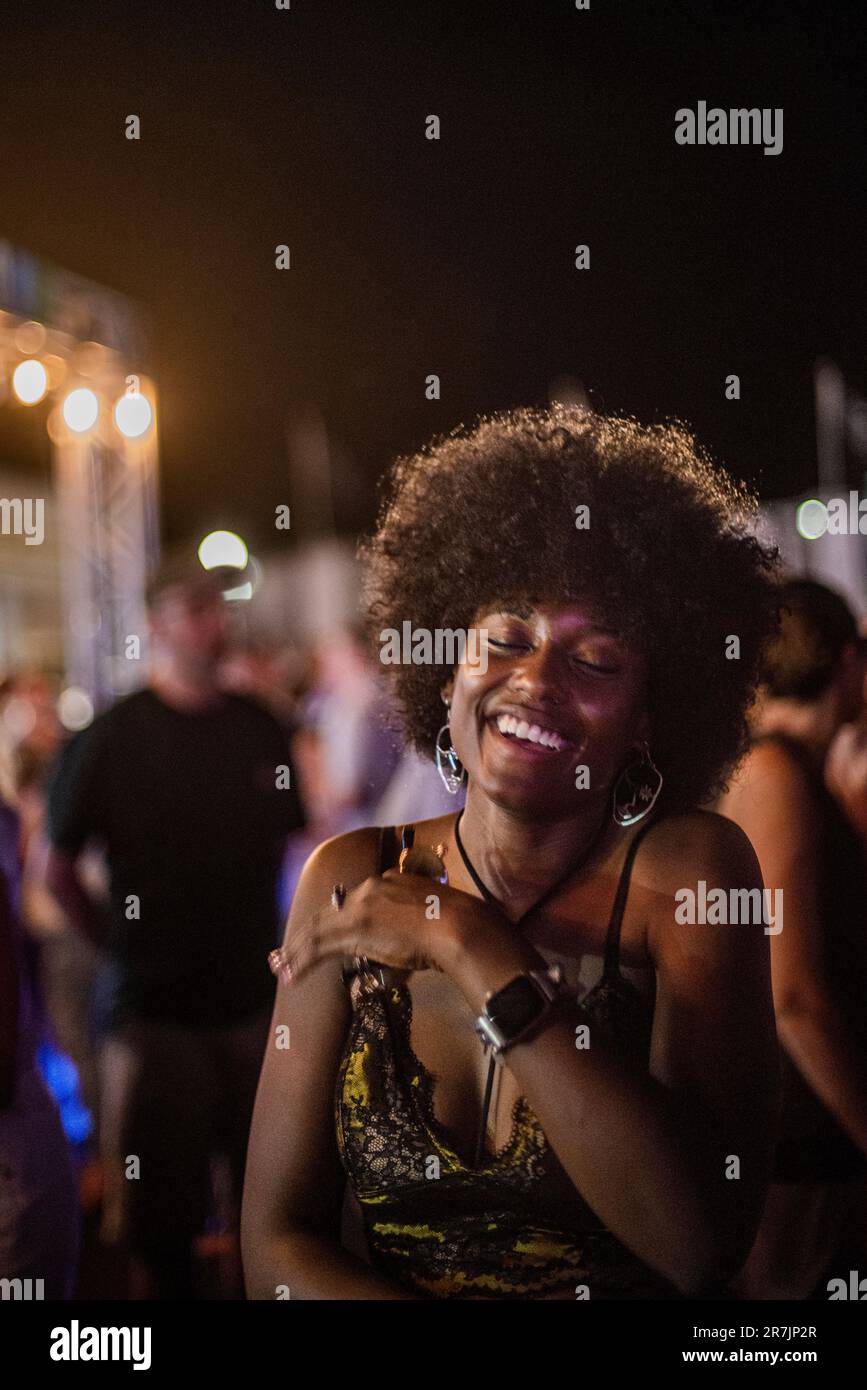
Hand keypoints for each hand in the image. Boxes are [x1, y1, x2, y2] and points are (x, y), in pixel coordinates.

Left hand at [275, 869, 497, 986]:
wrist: (460, 927)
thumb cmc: (459, 925)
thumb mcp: (435, 913)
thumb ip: (417, 919)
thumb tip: (413, 939)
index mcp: (390, 882)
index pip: (352, 902)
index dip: (333, 919)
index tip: (323, 933)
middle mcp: (371, 889)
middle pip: (328, 912)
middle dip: (304, 934)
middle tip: (284, 951)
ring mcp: (362, 907)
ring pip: (318, 928)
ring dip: (295, 949)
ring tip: (280, 965)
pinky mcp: (356, 928)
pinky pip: (319, 945)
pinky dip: (301, 960)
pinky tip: (290, 973)